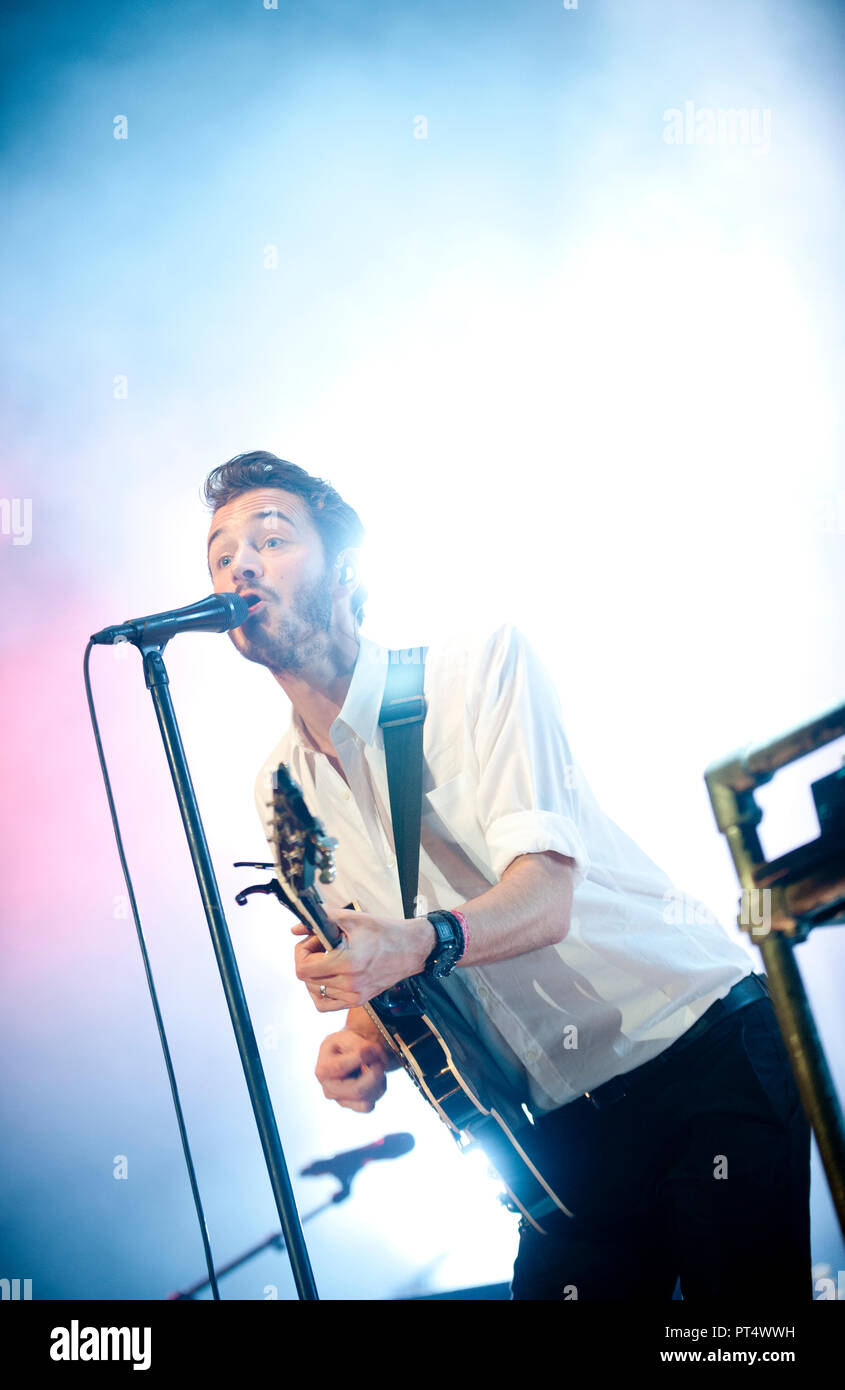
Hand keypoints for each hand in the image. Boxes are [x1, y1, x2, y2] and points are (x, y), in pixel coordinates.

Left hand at [292, 909, 434, 1011]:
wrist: (411, 948)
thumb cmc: (386, 933)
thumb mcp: (352, 919)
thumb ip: (320, 920)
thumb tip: (296, 928)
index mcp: (348, 963)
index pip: (303, 968)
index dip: (301, 951)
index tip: (311, 941)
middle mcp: (350, 983)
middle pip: (307, 979)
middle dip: (308, 958)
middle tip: (321, 945)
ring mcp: (354, 995)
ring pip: (314, 990)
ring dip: (316, 973)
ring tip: (328, 958)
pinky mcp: (358, 1001)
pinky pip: (326, 1004)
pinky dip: (321, 991)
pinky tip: (328, 976)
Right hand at [315, 1028, 389, 1111]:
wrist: (344, 1055)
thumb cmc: (344, 1046)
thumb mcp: (347, 1037)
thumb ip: (358, 1045)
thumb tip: (370, 1054)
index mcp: (323, 1070)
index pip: (342, 1067)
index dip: (362, 1057)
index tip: (373, 1047)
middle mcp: (328, 1089)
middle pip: (357, 1090)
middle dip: (376, 1073)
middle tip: (380, 1060)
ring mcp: (340, 1100)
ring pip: (366, 1101)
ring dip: (379, 1081)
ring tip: (376, 1066)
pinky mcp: (352, 1106)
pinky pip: (369, 1106)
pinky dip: (378, 1090)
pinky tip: (375, 1078)